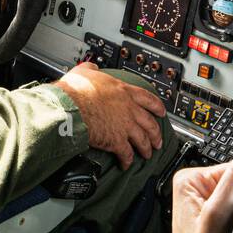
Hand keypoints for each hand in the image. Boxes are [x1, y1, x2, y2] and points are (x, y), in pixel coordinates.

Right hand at [51, 62, 165, 169]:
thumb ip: (91, 70)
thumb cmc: (75, 90)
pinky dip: (128, 160)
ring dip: (146, 149)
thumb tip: (91, 68)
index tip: (162, 112)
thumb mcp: (84, 72)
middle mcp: (128, 108)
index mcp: (122, 91)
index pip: (147, 98)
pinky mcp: (116, 141)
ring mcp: (125, 125)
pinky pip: (127, 154)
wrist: (70, 107)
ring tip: (147, 154)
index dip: (157, 106)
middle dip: (156, 133)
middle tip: (158, 140)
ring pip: (143, 140)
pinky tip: (126, 164)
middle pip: (150, 123)